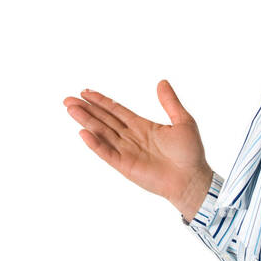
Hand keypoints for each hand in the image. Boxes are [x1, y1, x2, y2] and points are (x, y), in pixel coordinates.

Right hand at [63, 80, 212, 218]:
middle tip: (68, 99)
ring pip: (101, 133)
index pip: (116, 110)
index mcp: (141, 126)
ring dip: (85, 121)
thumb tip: (162, 82)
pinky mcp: (125, 166)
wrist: (192, 178)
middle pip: (103, 119)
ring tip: (71, 109)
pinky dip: (95, 143)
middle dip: (86, 109)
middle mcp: (130, 137)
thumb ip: (169, 102)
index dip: (101, 101)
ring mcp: (126, 151)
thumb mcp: (183, 121)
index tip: (86, 91)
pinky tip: (83, 132)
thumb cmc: (190, 154)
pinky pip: (106, 152)